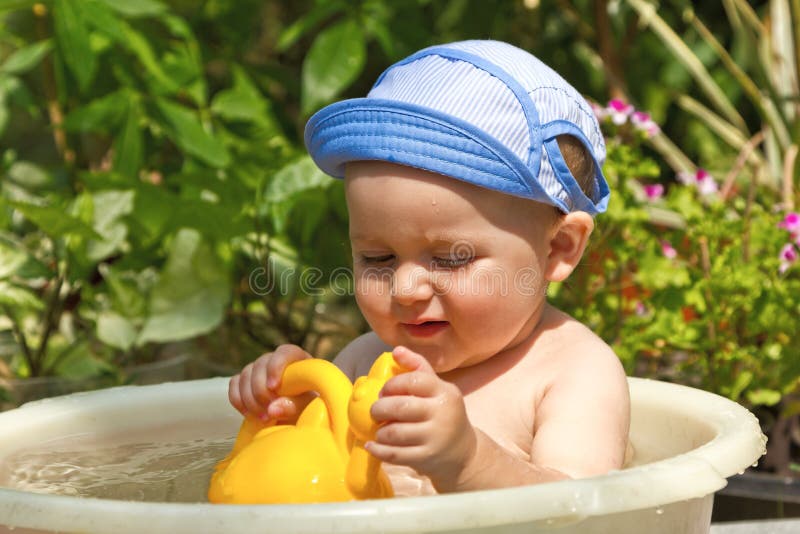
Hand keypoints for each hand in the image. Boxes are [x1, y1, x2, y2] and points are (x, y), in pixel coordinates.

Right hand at [228, 344, 313, 420]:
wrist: (299, 417)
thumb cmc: (309, 408)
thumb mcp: (307, 407)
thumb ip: (293, 406)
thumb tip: (272, 409)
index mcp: (296, 359)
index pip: (284, 352)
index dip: (276, 367)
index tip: (274, 387)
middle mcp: (275, 360)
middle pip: (260, 365)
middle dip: (261, 392)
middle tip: (270, 413)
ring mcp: (259, 369)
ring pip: (245, 375)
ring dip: (250, 399)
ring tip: (264, 418)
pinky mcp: (245, 381)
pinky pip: (234, 384)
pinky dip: (238, 400)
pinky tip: (249, 414)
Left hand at [366, 346, 477, 490]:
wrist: (462, 452)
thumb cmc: (443, 413)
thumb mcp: (438, 388)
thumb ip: (418, 367)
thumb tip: (396, 350)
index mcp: (444, 391)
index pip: (413, 380)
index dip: (392, 384)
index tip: (384, 392)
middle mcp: (442, 413)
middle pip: (401, 407)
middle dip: (380, 409)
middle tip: (375, 411)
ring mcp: (435, 438)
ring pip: (395, 433)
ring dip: (380, 431)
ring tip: (379, 429)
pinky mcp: (426, 458)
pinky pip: (395, 454)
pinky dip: (378, 450)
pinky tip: (372, 445)